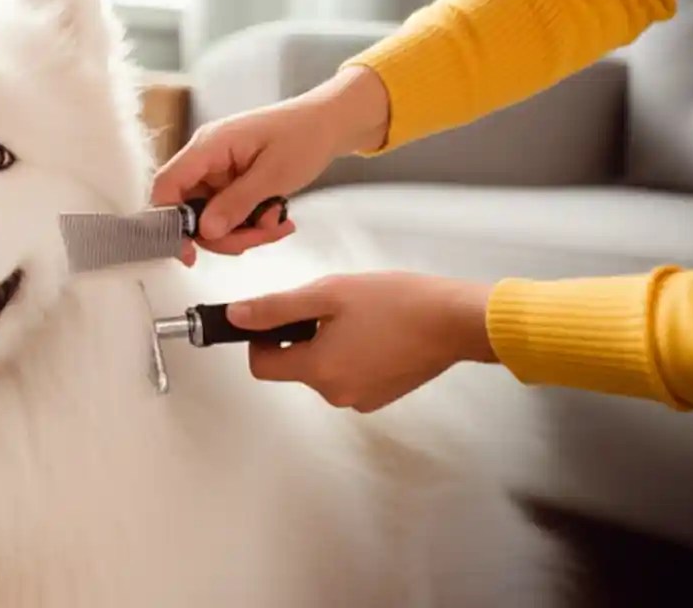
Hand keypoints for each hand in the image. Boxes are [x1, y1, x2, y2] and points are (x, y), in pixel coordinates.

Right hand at [152, 66, 389, 262]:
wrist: (331, 123)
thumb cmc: (305, 137)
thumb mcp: (273, 175)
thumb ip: (236, 203)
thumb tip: (205, 233)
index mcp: (209, 146)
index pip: (167, 185)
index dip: (170, 221)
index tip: (190, 253)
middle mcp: (207, 158)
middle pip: (191, 210)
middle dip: (223, 234)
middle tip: (258, 237)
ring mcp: (219, 171)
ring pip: (213, 218)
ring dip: (242, 232)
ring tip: (277, 224)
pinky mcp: (232, 181)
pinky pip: (229, 213)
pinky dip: (250, 224)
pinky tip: (277, 219)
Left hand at [228, 272, 496, 411]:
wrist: (456, 320)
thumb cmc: (398, 302)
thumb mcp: (328, 293)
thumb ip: (276, 307)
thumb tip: (237, 316)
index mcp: (318, 369)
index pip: (262, 366)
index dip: (259, 340)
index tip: (275, 318)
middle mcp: (336, 394)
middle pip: (294, 367)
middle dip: (301, 336)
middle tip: (329, 307)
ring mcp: (361, 399)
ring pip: (323, 369)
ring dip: (328, 343)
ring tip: (359, 317)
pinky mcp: (382, 395)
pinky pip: (349, 375)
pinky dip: (352, 354)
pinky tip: (376, 331)